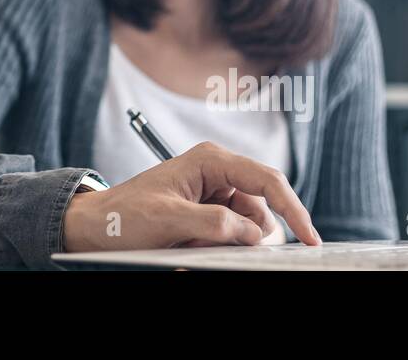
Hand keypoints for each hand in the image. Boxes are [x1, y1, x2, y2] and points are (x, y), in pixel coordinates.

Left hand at [61, 141, 319, 252]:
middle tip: (212, 247)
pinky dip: (217, 247)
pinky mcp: (207, 213)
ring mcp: (213, 193)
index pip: (267, 181)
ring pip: (247, 226)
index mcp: (211, 160)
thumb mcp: (170, 219)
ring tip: (189, 245)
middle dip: (247, 234)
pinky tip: (189, 247)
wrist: (96, 227)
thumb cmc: (126, 215)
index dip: (294, 209)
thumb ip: (216, 223)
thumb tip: (255, 234)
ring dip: (228, 243)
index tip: (311, 239)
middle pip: (262, 207)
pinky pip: (230, 235)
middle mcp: (217, 172)